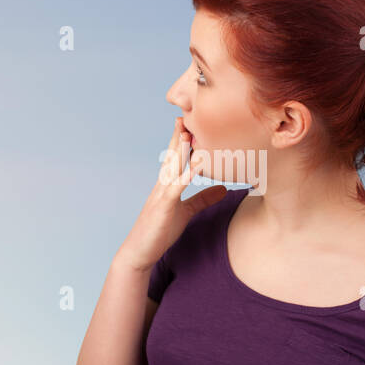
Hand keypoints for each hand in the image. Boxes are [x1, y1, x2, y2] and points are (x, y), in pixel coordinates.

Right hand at [117, 116, 229, 271]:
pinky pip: (176, 188)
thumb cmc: (161, 231)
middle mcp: (162, 185)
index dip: (182, 140)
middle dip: (179, 136)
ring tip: (190, 131)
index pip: (175, 157)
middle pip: (172, 156)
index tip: (190, 121)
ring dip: (180, 149)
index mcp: (167, 185)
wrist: (140, 251)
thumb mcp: (186, 212)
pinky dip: (186, 175)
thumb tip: (225, 188)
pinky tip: (197, 166)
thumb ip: (203, 198)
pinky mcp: (163, 207)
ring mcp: (161, 194)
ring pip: (172, 167)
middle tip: (187, 114)